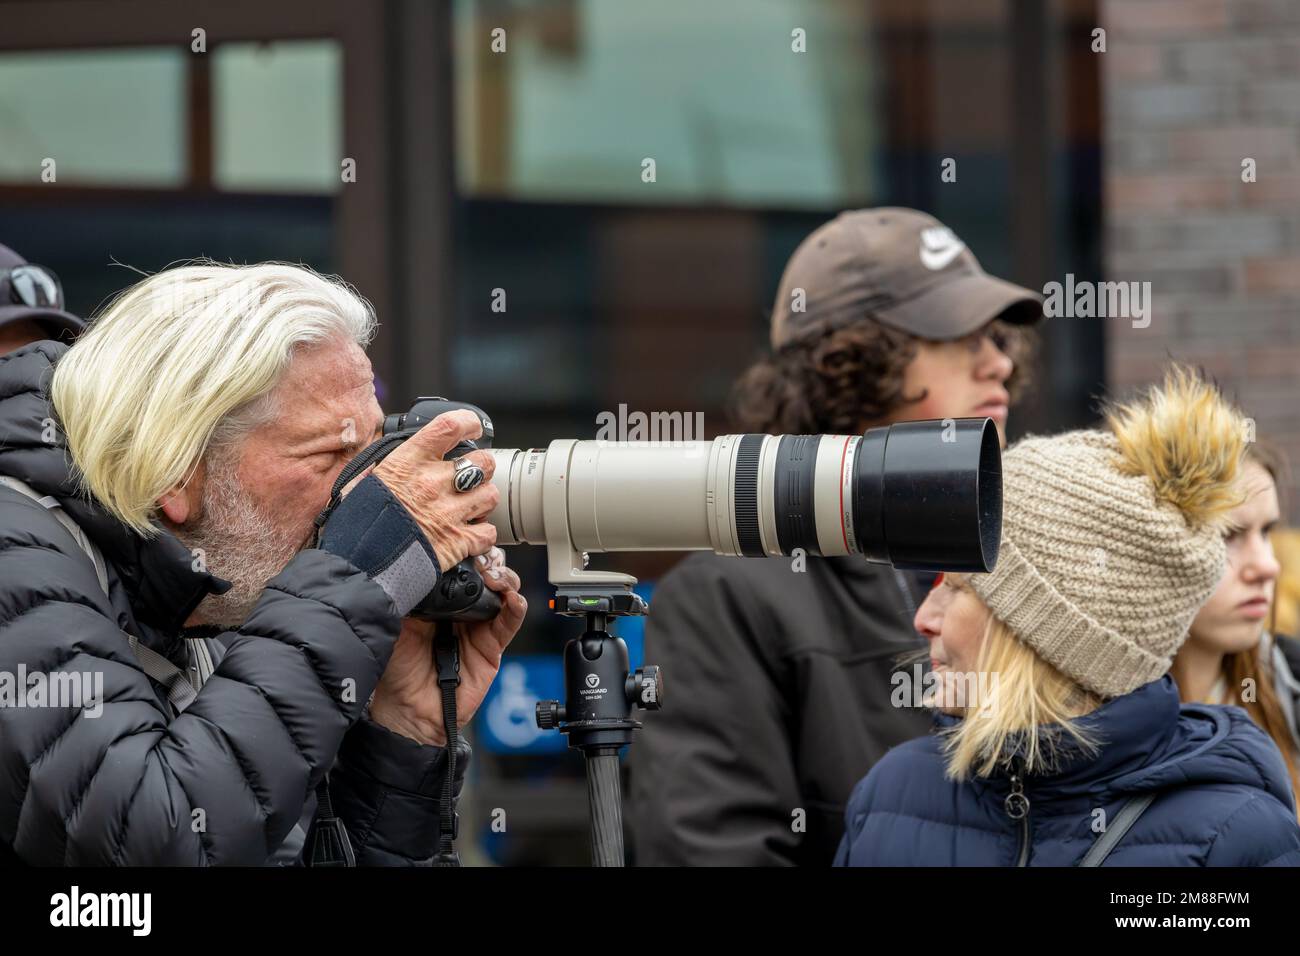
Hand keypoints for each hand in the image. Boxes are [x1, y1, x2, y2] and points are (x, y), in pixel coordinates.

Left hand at [367, 547, 525, 745]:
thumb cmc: (395, 668)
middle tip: (479, 554)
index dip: (465, 550)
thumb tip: (415, 558)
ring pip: (505, 591)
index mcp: (438, 599)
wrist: (406, 710)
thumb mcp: (394, 620)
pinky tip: (510, 597)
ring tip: (493, 574)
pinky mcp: (493, 647)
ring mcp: (480, 627)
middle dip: (488, 558)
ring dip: (504, 577)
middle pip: (486, 572)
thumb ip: (408, 592)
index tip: (462, 537)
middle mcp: (461, 609)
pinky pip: (511, 622)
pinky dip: (515, 606)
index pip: (459, 566)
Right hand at [371, 409, 498, 572]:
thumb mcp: (361, 484)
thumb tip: (387, 461)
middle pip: (482, 462)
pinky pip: (489, 532)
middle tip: (472, 477)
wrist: (357, 565)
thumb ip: (382, 468)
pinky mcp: (457, 542)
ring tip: (470, 507)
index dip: (468, 422)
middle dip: (482, 468)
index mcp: (408, 463)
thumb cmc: (356, 525)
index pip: (449, 426)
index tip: (473, 428)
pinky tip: (470, 535)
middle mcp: (433, 483)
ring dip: (484, 501)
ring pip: (491, 495)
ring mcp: (448, 512)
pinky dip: (484, 535)